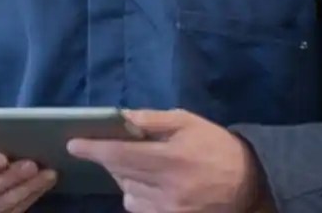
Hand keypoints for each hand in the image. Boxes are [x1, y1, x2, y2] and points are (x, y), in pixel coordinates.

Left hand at [67, 109, 270, 212]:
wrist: (248, 184)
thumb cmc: (215, 146)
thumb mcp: (188, 122)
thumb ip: (153, 120)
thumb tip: (122, 118)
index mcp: (173, 158)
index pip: (122, 155)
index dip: (95, 150)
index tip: (74, 144)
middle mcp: (169, 188)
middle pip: (121, 174)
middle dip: (112, 159)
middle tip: (118, 147)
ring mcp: (169, 209)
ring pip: (127, 193)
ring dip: (127, 178)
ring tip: (146, 167)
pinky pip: (138, 207)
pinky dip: (137, 195)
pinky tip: (152, 185)